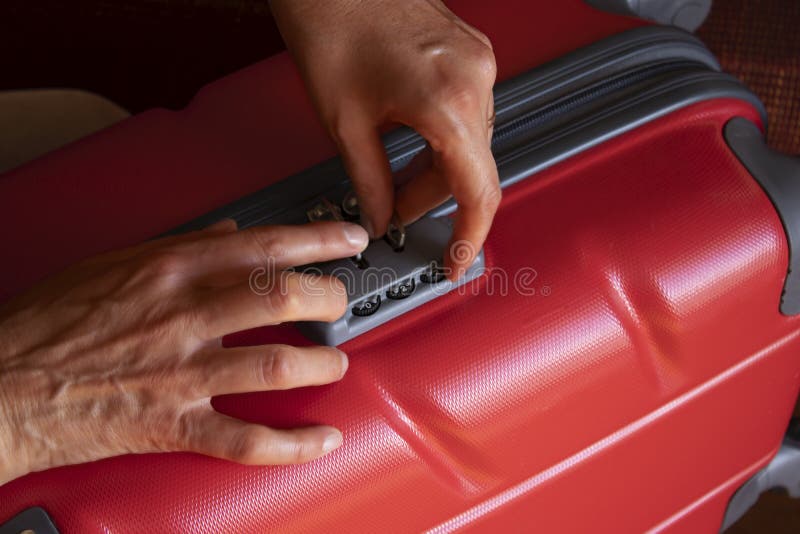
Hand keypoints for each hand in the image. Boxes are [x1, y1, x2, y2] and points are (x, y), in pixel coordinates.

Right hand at [0, 220, 367, 484]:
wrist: (2, 384)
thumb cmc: (49, 323)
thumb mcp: (114, 262)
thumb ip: (183, 245)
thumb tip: (233, 231)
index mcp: (169, 270)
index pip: (263, 244)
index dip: (319, 238)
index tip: (350, 237)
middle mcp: (183, 317)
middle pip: (284, 298)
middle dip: (330, 299)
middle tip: (340, 305)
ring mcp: (181, 373)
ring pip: (278, 364)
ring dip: (322, 364)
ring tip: (334, 364)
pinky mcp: (172, 424)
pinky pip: (246, 438)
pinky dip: (292, 444)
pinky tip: (320, 439)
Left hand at [270, 0, 499, 277]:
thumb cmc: (331, 23)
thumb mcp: (344, 122)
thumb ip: (369, 181)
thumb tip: (380, 217)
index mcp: (449, 103)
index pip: (478, 192)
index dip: (469, 237)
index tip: (457, 261)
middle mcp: (476, 81)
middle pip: (473, 170)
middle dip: (434, 199)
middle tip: (395, 214)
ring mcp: (477, 63)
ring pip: (471, 144)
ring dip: (436, 170)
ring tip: (394, 179)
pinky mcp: (470, 53)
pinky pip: (469, 114)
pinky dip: (442, 140)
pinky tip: (410, 145)